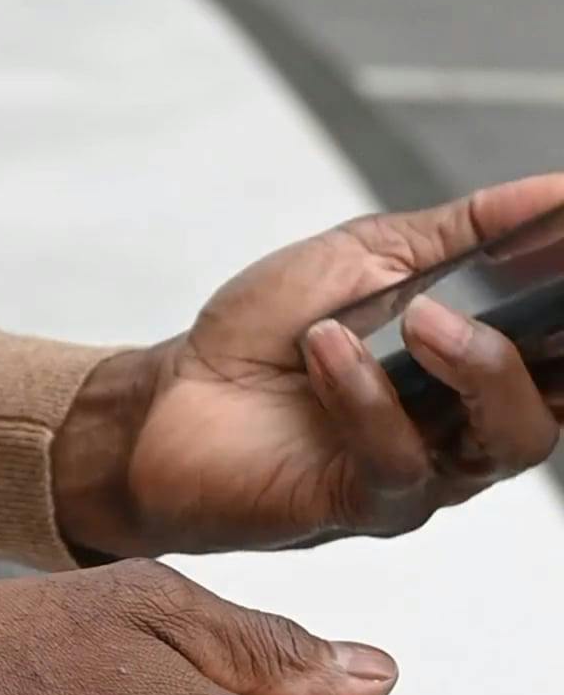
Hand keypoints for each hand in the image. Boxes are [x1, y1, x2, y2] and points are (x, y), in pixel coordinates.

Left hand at [51, 174, 563, 560]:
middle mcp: (463, 432)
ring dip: (474, 366)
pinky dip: (368, 396)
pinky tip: (329, 348)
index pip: (560, 362)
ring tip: (419, 319)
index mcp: (475, 371)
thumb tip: (555, 189)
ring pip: (502, 443)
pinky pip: (400, 463)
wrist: (170, 396)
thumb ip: (466, 231)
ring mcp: (422, 473)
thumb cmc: (270, 333)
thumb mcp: (369, 255)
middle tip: (500, 296)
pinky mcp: (363, 504)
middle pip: (549, 412)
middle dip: (536, 352)